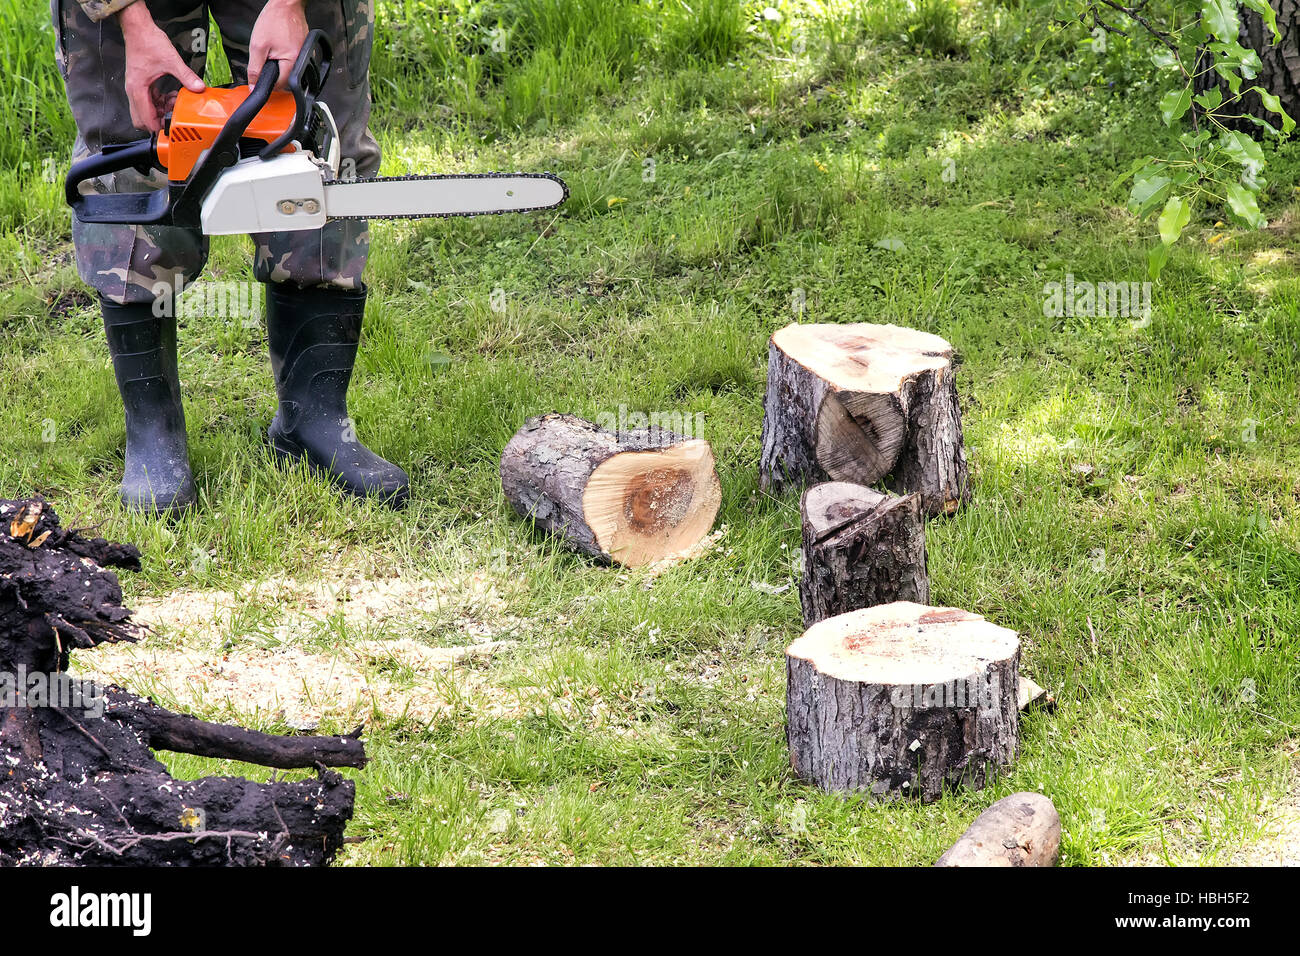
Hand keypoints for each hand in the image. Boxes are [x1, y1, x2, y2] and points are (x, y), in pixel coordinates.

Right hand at [120, 2, 205, 132]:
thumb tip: (199, 87)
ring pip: (146, 110)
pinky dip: (160, 102)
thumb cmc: (148, 42)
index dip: (158, 127)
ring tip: (175, 103)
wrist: (138, 28)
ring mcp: (136, 88)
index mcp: (138, 89)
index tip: (171, 129)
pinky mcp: (141, 84)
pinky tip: (171, 96)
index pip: (145, 119)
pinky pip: (149, 101)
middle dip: (158, 121)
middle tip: (174, 117)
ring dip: (161, 111)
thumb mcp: (171, 60)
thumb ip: (186, 76)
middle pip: (142, 119)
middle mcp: (134, 91)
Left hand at [248, 0, 308, 89]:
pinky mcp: (304, 49)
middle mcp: (302, 61)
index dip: (267, 82)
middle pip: (285, 79)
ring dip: (279, 65)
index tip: (261, 76)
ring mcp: (305, 55)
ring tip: (273, 50)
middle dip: (273, 72)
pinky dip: (284, 57)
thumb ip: (254, 68)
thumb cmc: (274, 20)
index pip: (279, 85)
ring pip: (289, 70)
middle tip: (266, 57)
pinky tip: (280, 46)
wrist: (286, 5)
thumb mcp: (257, 46)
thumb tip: (253, 85)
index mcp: (292, 62)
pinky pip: (293, 60)